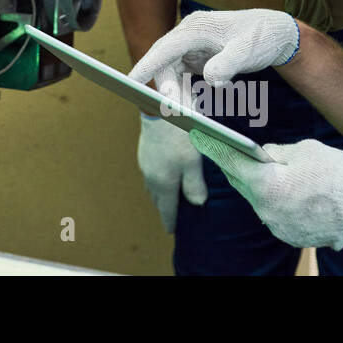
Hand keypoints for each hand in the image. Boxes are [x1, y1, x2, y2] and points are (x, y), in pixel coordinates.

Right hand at [130, 9, 299, 103]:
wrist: (275, 33)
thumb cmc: (262, 36)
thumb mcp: (248, 50)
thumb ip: (229, 63)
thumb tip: (210, 81)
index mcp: (195, 28)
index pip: (164, 48)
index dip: (146, 65)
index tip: (130, 82)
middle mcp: (188, 36)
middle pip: (165, 65)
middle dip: (168, 89)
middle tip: (179, 114)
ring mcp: (191, 47)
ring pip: (172, 74)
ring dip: (176, 94)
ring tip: (189, 116)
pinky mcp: (197, 58)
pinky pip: (183, 78)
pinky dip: (186, 93)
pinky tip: (195, 109)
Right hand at [138, 113, 207, 232]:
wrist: (158, 111)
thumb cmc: (179, 137)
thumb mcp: (193, 163)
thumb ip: (194, 185)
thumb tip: (197, 203)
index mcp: (164, 184)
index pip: (166, 209)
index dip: (169, 221)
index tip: (170, 230)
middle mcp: (151, 177)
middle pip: (157, 200)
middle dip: (164, 209)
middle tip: (171, 216)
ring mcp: (145, 165)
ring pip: (152, 188)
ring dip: (159, 196)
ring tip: (167, 199)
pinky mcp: (144, 153)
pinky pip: (149, 175)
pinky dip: (156, 182)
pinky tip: (162, 176)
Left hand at [189, 132, 342, 249]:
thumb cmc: (340, 175)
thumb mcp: (304, 150)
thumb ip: (275, 152)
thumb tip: (261, 155)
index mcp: (267, 185)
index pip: (230, 161)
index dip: (211, 145)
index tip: (195, 134)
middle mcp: (266, 209)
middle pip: (239, 182)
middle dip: (229, 163)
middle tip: (215, 145)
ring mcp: (277, 225)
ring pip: (255, 199)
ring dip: (250, 182)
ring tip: (245, 165)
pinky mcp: (289, 235)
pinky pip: (271, 212)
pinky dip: (270, 198)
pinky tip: (273, 188)